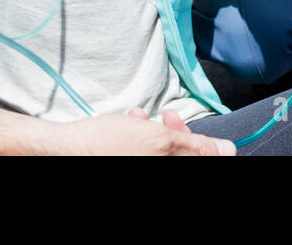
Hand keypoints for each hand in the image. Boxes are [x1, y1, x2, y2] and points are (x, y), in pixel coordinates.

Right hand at [0, 109, 234, 154]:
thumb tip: (228, 150)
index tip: (191, 128)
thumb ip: (195, 146)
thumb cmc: (105, 146)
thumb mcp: (157, 140)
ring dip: (156, 133)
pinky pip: (144, 156)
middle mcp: (158, 173)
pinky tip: (130, 124)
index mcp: (171, 172)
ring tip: (140, 118)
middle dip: (177, 135)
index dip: (205, 145)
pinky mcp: (125, 164)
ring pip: (162, 155)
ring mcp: (141, 168)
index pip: (204, 161)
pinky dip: (141, 141)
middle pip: (184, 157)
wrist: (64, 151)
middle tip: (166, 117)